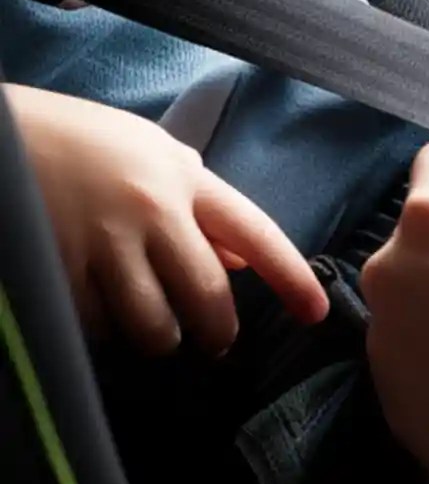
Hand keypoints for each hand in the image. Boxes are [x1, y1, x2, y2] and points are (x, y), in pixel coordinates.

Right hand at [8, 85, 326, 355]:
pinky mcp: (56, 268)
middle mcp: (151, 208)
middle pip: (207, 295)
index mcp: (182, 176)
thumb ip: (196, 204)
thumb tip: (240, 257)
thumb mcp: (147, 155)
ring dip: (157, 338)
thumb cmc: (77, 141)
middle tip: (213, 342)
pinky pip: (96, 326)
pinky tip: (92, 308)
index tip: (317, 312)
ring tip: (148, 325)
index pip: (254, 231)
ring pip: (154, 324)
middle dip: (217, 331)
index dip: (291, 276)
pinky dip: (100, 329)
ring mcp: (101, 240)